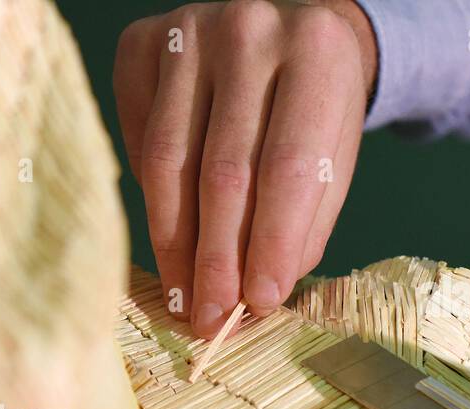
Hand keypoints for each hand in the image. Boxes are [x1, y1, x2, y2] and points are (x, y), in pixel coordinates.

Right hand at [113, 0, 376, 337]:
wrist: (289, 29)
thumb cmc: (313, 107)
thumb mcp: (332, 158)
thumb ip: (301, 224)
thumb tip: (252, 296)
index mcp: (317, 52)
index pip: (286, 167)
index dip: (269, 243)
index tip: (257, 303)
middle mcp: (249, 30)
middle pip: (222, 171)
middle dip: (215, 258)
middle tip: (210, 318)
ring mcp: (187, 31)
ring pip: (168, 162)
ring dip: (174, 243)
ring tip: (184, 296)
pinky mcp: (142, 42)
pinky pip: (137, 140)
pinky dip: (150, 196)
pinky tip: (168, 234)